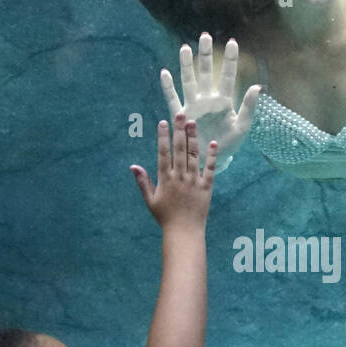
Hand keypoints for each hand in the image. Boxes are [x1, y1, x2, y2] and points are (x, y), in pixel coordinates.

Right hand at [131, 113, 216, 227]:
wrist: (184, 232)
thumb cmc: (165, 217)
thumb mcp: (150, 200)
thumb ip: (143, 182)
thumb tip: (133, 166)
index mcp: (165, 179)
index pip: (163, 153)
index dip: (163, 137)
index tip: (163, 123)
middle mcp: (179, 177)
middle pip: (179, 149)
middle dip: (179, 130)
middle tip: (180, 114)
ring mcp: (194, 181)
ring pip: (193, 156)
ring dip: (193, 138)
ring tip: (193, 122)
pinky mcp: (206, 187)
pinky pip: (210, 169)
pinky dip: (211, 156)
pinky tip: (212, 143)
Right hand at [159, 33, 259, 165]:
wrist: (213, 158)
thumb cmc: (229, 143)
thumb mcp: (243, 126)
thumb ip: (249, 107)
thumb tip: (257, 86)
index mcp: (224, 101)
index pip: (228, 76)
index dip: (230, 60)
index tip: (233, 42)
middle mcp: (208, 99)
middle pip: (206, 72)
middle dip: (206, 55)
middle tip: (205, 36)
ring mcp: (194, 106)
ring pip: (189, 81)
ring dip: (187, 66)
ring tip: (185, 48)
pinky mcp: (182, 116)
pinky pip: (173, 99)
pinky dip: (168, 87)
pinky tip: (165, 73)